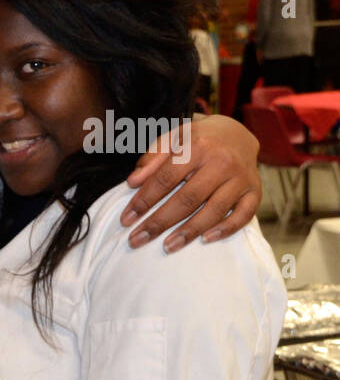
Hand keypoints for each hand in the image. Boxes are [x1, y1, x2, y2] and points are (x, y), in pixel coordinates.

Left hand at [121, 114, 261, 251]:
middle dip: (160, 222)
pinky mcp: (255, 190)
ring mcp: (241, 178)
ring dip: (189, 231)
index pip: (165, 179)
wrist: (237, 133)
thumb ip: (151, 159)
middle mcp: (222, 162)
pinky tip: (205, 240)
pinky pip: (244, 215)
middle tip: (137, 240)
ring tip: (167, 246)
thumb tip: (132, 182)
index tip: (126, 220)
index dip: (144, 201)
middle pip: (188, 199)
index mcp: (198, 146)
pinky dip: (226, 229)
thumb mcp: (172, 139)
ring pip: (214, 210)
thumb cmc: (196, 140)